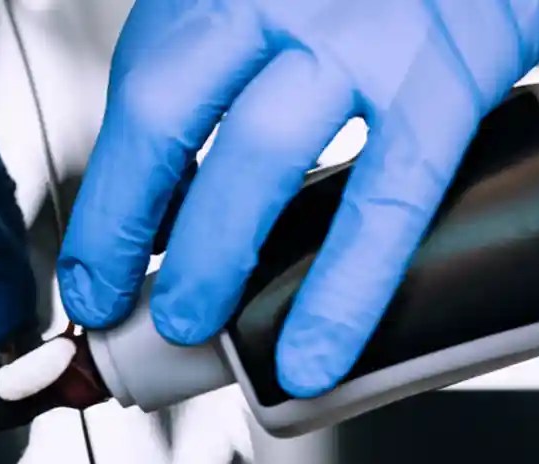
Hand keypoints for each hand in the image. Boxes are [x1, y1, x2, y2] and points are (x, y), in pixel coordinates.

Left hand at [59, 0, 538, 396]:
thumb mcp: (264, 11)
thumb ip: (210, 95)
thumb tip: (163, 221)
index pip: (138, 95)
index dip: (106, 201)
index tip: (91, 279)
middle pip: (168, 113)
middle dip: (125, 227)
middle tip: (128, 309)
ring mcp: (362, 31)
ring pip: (262, 152)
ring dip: (215, 255)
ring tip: (193, 324)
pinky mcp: (447, 78)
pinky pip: (385, 202)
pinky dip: (342, 292)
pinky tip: (313, 354)